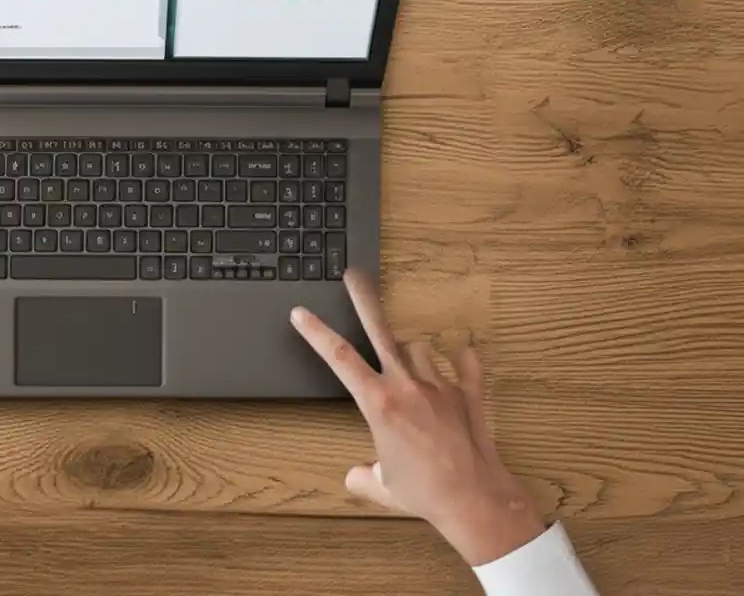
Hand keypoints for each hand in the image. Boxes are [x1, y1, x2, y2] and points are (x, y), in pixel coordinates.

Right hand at [290, 269, 544, 565]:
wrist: (473, 498)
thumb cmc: (424, 492)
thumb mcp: (382, 487)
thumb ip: (363, 476)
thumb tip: (355, 475)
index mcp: (379, 404)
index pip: (340, 358)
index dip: (317, 333)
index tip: (301, 313)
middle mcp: (407, 386)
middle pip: (379, 331)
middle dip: (363, 300)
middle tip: (354, 276)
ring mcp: (440, 386)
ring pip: (419, 349)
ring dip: (410, 351)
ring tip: (407, 365)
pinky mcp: (469, 394)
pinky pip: (466, 366)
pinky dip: (462, 361)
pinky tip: (463, 354)